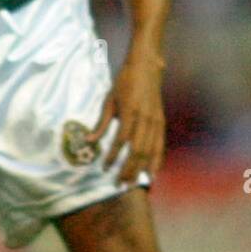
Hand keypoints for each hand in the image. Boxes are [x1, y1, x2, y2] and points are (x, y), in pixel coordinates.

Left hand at [89, 51, 165, 183]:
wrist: (146, 67)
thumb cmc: (124, 82)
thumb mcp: (109, 99)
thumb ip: (101, 122)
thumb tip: (89, 140)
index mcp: (130, 112)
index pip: (120, 141)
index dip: (112, 156)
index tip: (104, 169)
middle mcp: (145, 119)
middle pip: (137, 151)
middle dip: (127, 169)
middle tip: (119, 184)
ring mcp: (155, 121)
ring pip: (149, 151)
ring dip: (140, 169)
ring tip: (133, 183)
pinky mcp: (161, 122)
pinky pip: (160, 145)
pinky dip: (156, 160)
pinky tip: (151, 172)